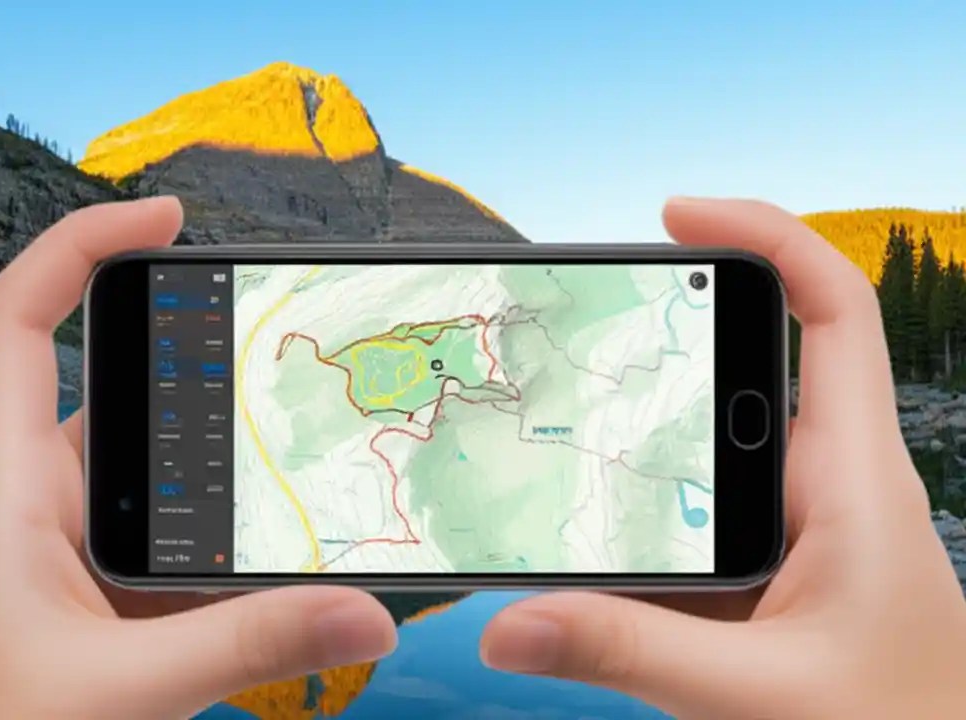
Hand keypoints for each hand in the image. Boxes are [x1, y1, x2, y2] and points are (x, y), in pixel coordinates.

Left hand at [0, 197, 396, 719]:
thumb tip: (365, 611)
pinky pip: (171, 550)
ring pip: (157, 478)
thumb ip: (249, 647)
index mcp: (6, 488)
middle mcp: (35, 503)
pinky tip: (283, 561)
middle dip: (200, 370)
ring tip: (311, 457)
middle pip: (118, 391)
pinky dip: (225, 548)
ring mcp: (68, 555)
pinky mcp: (97, 604)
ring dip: (224, 473)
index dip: (79, 245)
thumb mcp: (122, 691)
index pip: (16, 321)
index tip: (164, 215)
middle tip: (290, 354)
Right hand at [479, 198, 965, 718]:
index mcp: (856, 484)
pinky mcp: (764, 580)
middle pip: (748, 367)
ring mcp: (794, 536)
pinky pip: (688, 520)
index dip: (766, 236)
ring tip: (548, 424)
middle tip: (571, 329)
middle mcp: (828, 492)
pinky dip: (630, 515)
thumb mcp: (756, 696)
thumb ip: (626, 650)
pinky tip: (578, 532)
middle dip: (660, 338)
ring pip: (706, 450)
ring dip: (633, 435)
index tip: (676, 213)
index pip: (834, 314)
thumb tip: (506, 623)